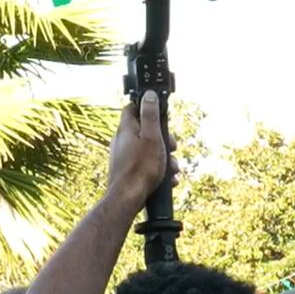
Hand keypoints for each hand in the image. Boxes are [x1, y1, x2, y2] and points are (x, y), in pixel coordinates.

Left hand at [106, 90, 171, 212]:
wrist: (128, 198)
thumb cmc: (141, 168)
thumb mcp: (151, 136)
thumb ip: (150, 115)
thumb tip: (148, 95)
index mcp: (126, 129)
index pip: (133, 108)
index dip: (148, 107)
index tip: (161, 114)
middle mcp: (122, 141)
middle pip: (147, 131)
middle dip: (164, 139)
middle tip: (171, 147)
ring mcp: (124, 157)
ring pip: (150, 150)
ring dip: (165, 158)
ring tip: (171, 168)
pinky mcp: (128, 171)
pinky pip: (147, 165)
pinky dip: (159, 171)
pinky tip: (167, 179)